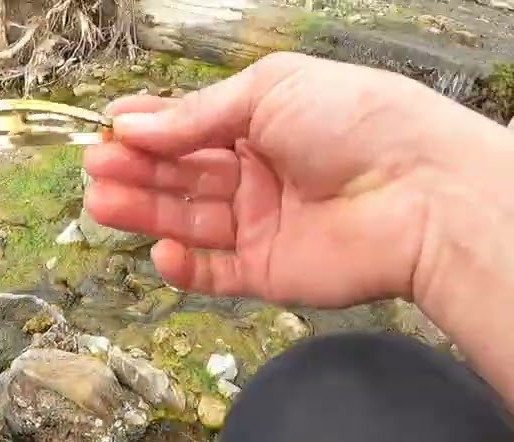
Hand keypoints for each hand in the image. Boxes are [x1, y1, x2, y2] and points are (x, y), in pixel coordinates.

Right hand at [83, 51, 511, 308]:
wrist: (424, 192)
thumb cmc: (356, 122)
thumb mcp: (270, 91)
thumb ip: (197, 115)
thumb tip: (134, 126)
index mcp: (265, 122)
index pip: (193, 128)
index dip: (149, 129)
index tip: (108, 131)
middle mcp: (260, 173)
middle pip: (184, 175)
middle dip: (137, 170)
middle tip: (94, 169)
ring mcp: (262, 225)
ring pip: (190, 221)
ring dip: (145, 212)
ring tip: (100, 203)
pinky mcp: (268, 271)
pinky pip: (216, 273)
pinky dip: (185, 267)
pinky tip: (159, 250)